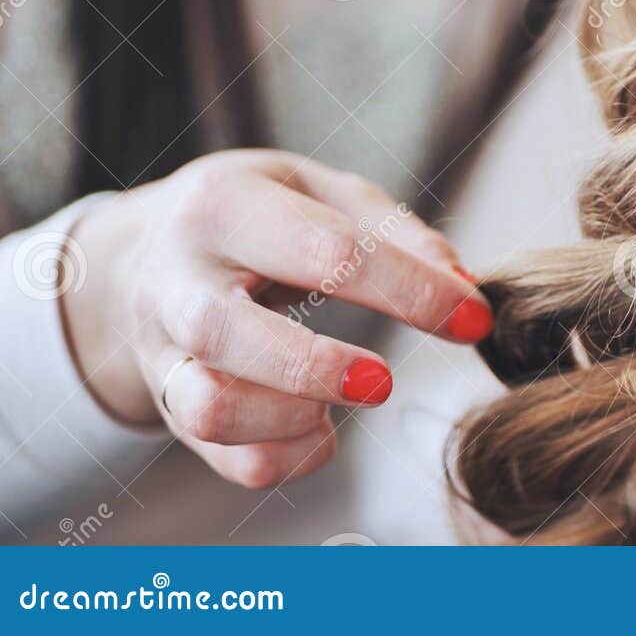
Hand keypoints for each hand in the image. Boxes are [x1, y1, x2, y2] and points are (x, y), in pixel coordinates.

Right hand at [60, 149, 491, 489]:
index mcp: (224, 205)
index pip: (325, 250)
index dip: (411, 290)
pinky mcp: (169, 405)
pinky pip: (221, 456)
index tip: (473, 320)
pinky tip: (321, 428)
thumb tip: (465, 288)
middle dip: (316, 366)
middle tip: (384, 382)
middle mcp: (176, 277)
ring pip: (209, 407)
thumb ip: (398, 234)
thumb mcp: (324, 192)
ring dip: (290, 418)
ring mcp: (161, 348)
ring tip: (343, 398)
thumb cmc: (261, 215)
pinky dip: (284, 456)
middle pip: (226, 332)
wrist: (149, 249)